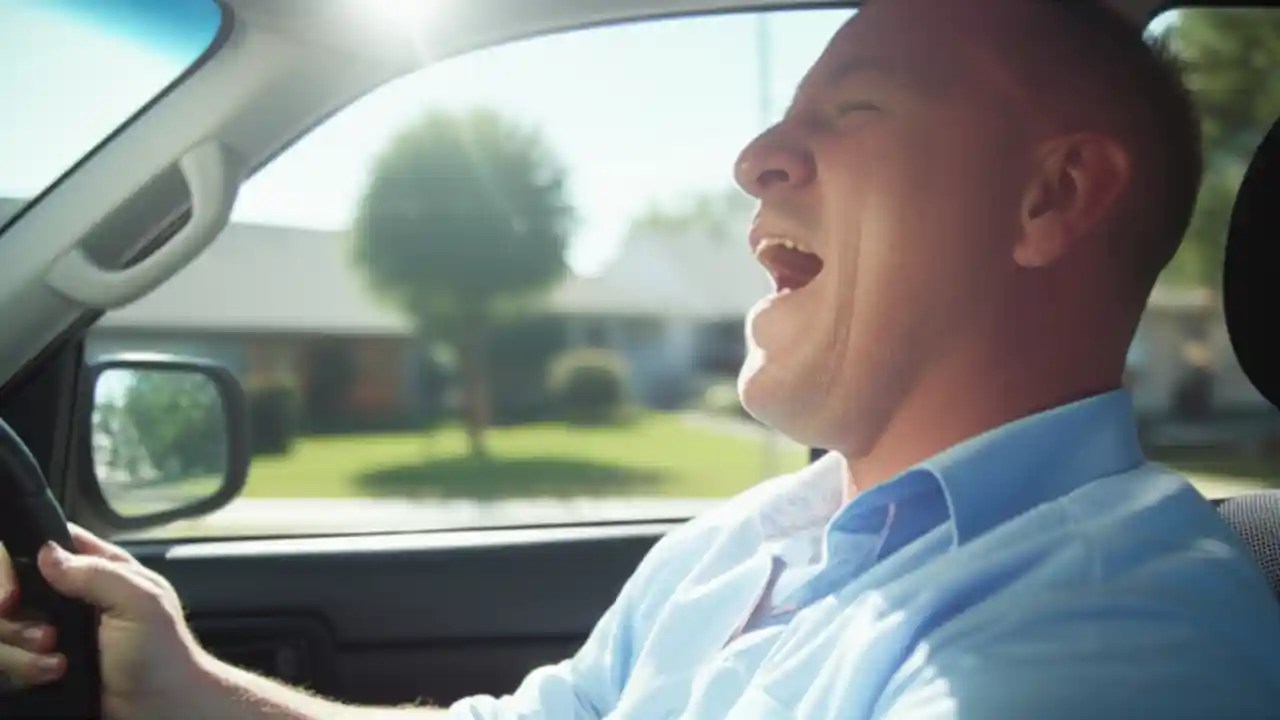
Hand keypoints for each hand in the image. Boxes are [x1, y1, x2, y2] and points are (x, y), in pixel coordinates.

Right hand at [0, 525, 206, 719]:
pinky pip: (7, 659)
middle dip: (14, 618)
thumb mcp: (141, 602)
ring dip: (21, 648)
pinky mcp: (38, 662)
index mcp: (97, 568)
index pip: (45, 543)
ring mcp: (49, 630)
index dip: (18, 562)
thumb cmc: (163, 653)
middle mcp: (67, 596)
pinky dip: (24, 668)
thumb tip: (49, 553)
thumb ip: (98, 573)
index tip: (13, 592)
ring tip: (59, 662)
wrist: (158, 709)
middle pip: (9, 588)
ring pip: (2, 627)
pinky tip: (54, 674)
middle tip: (46, 636)